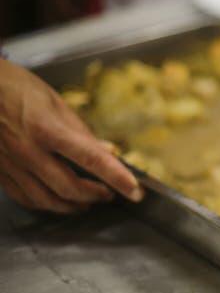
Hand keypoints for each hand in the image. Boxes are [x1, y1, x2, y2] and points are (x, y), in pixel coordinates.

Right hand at [0, 59, 143, 213]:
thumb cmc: (14, 87)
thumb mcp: (54, 101)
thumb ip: (79, 131)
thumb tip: (104, 150)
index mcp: (46, 129)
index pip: (92, 159)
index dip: (117, 177)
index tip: (135, 190)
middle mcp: (28, 151)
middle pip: (69, 187)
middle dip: (96, 195)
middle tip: (112, 193)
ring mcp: (11, 165)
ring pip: (47, 199)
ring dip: (74, 205)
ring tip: (89, 201)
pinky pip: (26, 197)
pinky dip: (47, 203)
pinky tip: (57, 200)